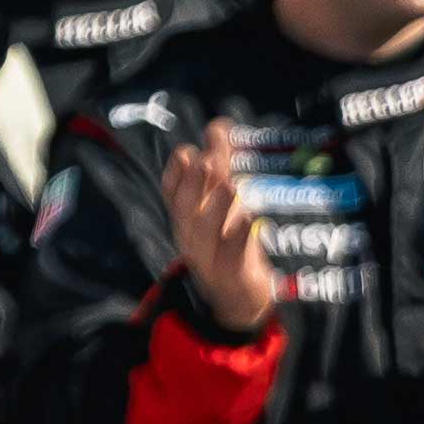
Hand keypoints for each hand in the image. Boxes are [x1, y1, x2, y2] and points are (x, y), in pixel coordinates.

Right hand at [162, 134, 281, 338]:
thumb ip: (221, 164)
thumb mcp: (224, 204)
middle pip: (185, 210)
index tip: (187, 152)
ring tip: (230, 185)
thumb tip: (219, 124)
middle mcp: (190, 238)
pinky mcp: (233, 276)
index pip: (171, 194)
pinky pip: (233, 256)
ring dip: (216, 207)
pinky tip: (251, 219)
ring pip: (205, 233)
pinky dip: (240, 237)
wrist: (241, 299)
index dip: (176, 174)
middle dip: (193, 185)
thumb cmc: (231, 242)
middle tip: (206, 161)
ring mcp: (209, 259)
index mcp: (185, 220)